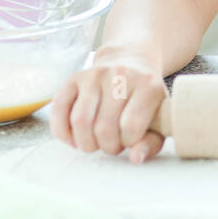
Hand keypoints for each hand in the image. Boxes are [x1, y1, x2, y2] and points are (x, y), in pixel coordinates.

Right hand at [50, 49, 168, 162]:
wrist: (131, 60)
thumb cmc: (144, 97)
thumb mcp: (159, 117)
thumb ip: (152, 142)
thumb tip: (135, 158)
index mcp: (148, 85)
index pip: (131, 126)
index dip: (128, 142)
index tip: (130, 140)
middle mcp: (121, 75)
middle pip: (104, 127)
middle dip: (107, 146)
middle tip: (112, 144)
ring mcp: (95, 74)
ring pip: (80, 121)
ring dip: (85, 142)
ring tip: (95, 142)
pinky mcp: (74, 77)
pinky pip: (58, 109)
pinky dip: (63, 131)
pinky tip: (74, 138)